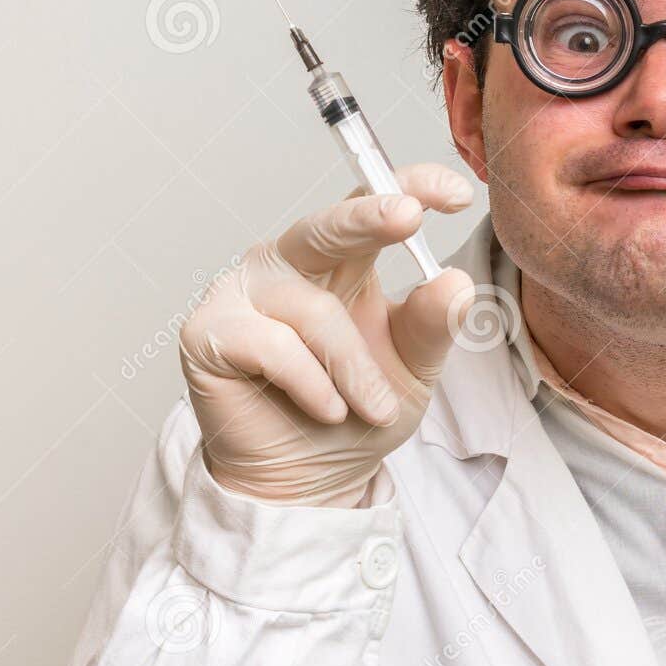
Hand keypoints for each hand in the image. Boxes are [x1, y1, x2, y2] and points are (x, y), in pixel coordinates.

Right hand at [178, 164, 475, 507]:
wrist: (307, 478)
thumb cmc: (356, 411)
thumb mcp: (412, 369)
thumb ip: (432, 325)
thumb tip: (455, 282)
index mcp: (342, 258)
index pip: (372, 204)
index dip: (410, 187)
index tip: (457, 194)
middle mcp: (290, 261)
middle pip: (328, 224)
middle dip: (369, 218)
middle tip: (408, 216)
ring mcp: (244, 291)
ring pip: (314, 310)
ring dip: (354, 369)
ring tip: (373, 409)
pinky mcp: (208, 330)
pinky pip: (272, 345)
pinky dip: (310, 382)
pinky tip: (326, 409)